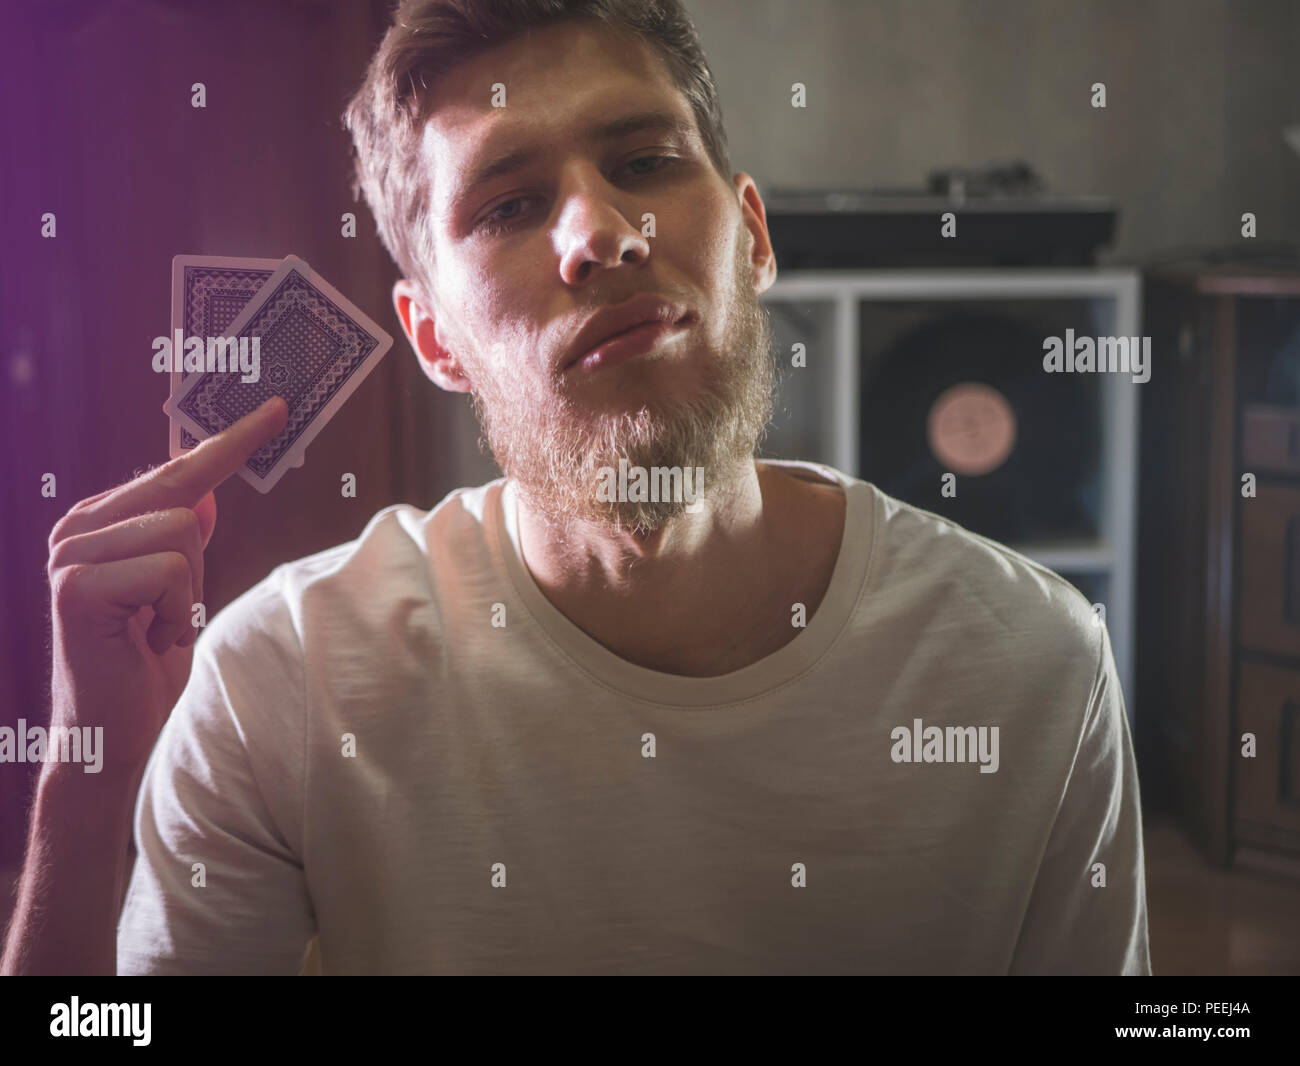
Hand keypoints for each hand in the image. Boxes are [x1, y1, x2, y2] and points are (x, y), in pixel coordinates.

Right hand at [44, 396, 288, 780]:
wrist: (119, 735)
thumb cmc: (150, 667)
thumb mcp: (178, 594)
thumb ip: (181, 541)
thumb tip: (204, 493)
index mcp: (101, 522)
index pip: (176, 469)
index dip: (229, 439)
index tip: (277, 408)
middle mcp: (78, 528)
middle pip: (181, 494)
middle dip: (198, 556)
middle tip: (169, 613)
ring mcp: (72, 554)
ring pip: (180, 532)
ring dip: (186, 593)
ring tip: (155, 630)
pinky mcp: (77, 585)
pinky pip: (169, 570)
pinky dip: (174, 613)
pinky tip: (146, 642)